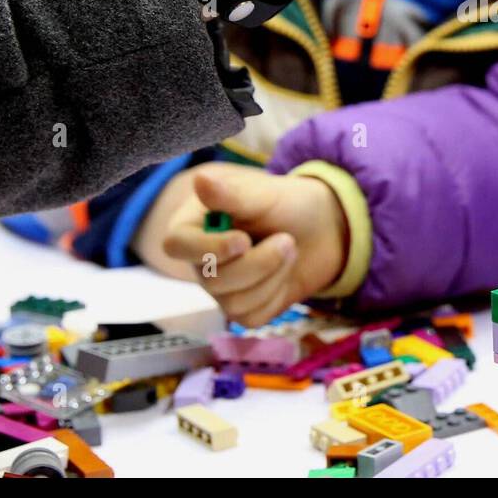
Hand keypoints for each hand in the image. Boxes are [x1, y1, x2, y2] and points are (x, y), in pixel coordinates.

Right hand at [160, 163, 349, 326]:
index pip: (176, 245)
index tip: (243, 241)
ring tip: (290, 248)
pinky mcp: (243, 310)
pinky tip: (285, 273)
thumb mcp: (263, 194)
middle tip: (287, 239)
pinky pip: (251, 318)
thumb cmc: (286, 204)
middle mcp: (201, 260)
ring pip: (233, 303)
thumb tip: (199, 180)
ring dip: (272, 276)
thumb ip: (231, 194)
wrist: (321, 229)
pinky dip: (276, 295)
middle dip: (258, 263)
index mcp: (194, 226)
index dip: (207, 248)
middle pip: (211, 280)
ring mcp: (220, 289)